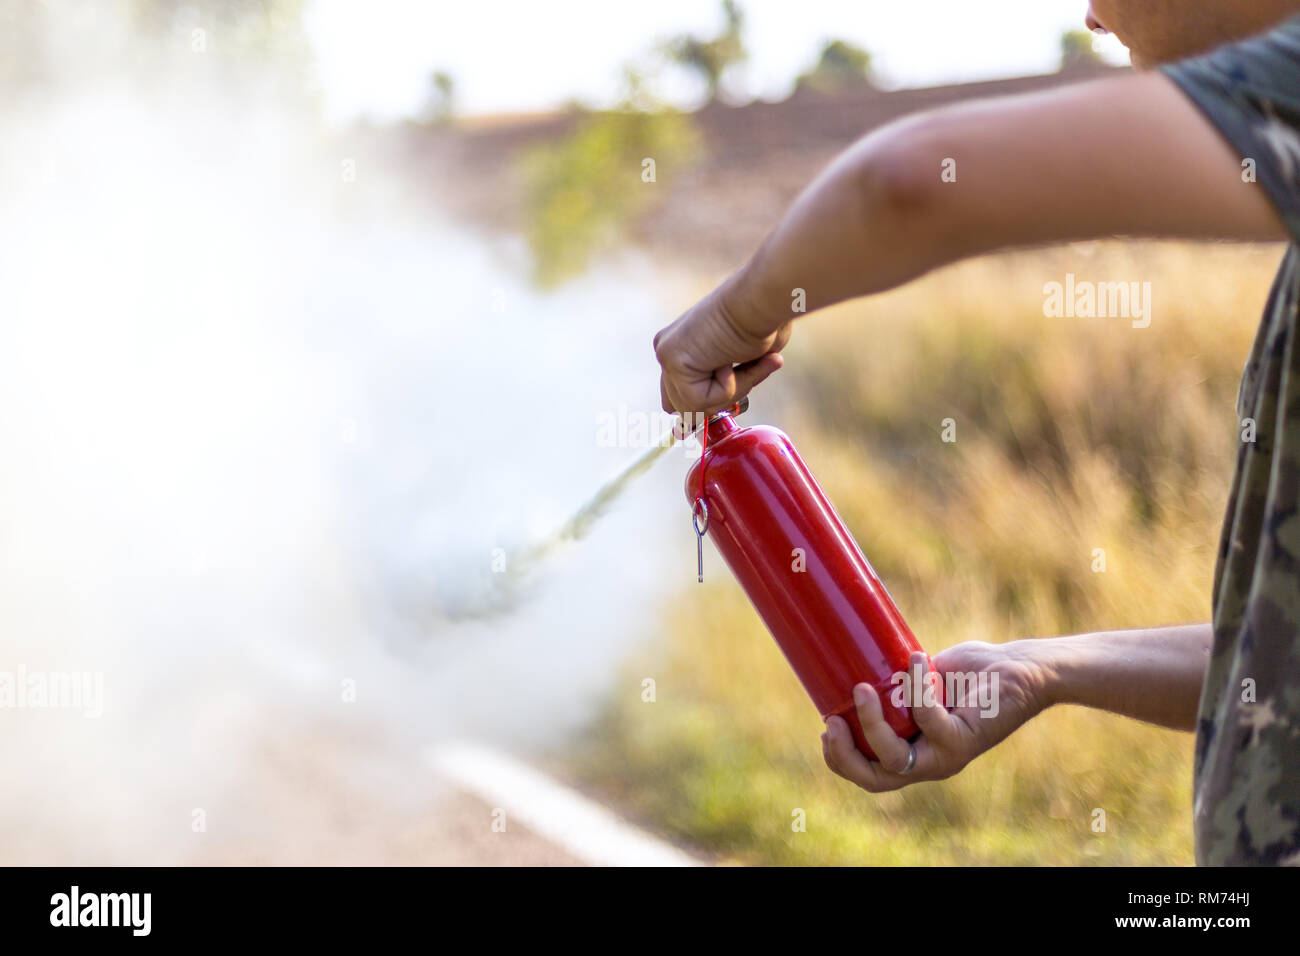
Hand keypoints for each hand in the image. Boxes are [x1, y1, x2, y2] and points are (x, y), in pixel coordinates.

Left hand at [653, 274, 790, 414]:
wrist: (763, 299)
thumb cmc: (765, 321)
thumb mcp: (747, 360)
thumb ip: (731, 381)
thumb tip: (723, 405)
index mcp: (680, 344)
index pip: (678, 394)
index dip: (705, 403)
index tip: (729, 394)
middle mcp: (667, 348)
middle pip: (678, 406)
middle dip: (715, 402)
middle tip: (744, 373)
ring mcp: (666, 353)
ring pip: (693, 407)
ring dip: (728, 393)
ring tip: (742, 359)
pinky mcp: (672, 360)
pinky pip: (700, 401)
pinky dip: (727, 388)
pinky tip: (730, 358)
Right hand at [821, 643, 1051, 791]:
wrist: (1020, 669)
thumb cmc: (973, 672)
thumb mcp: (923, 679)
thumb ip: (895, 681)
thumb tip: (857, 656)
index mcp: (915, 753)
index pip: (869, 775)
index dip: (840, 759)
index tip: (827, 724)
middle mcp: (931, 763)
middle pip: (876, 779)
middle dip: (845, 756)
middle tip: (834, 721)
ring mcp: (948, 753)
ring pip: (896, 759)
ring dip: (872, 724)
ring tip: (863, 688)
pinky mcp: (966, 737)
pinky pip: (929, 719)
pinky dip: (916, 686)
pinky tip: (916, 658)